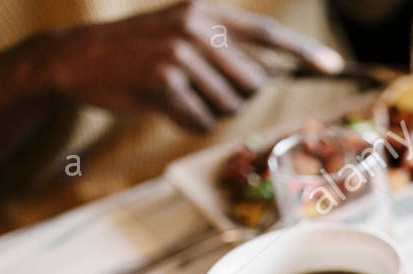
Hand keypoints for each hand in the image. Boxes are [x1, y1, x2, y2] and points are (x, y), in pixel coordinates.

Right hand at [38, 1, 343, 133]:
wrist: (78, 58)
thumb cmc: (137, 53)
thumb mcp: (180, 34)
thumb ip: (221, 49)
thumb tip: (265, 77)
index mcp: (206, 13)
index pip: (266, 33)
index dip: (302, 51)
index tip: (334, 65)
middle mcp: (197, 28)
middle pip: (253, 84)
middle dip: (233, 97)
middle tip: (199, 88)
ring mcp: (180, 54)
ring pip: (229, 106)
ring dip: (208, 111)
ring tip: (177, 94)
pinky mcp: (164, 82)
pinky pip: (203, 122)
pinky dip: (188, 122)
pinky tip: (165, 106)